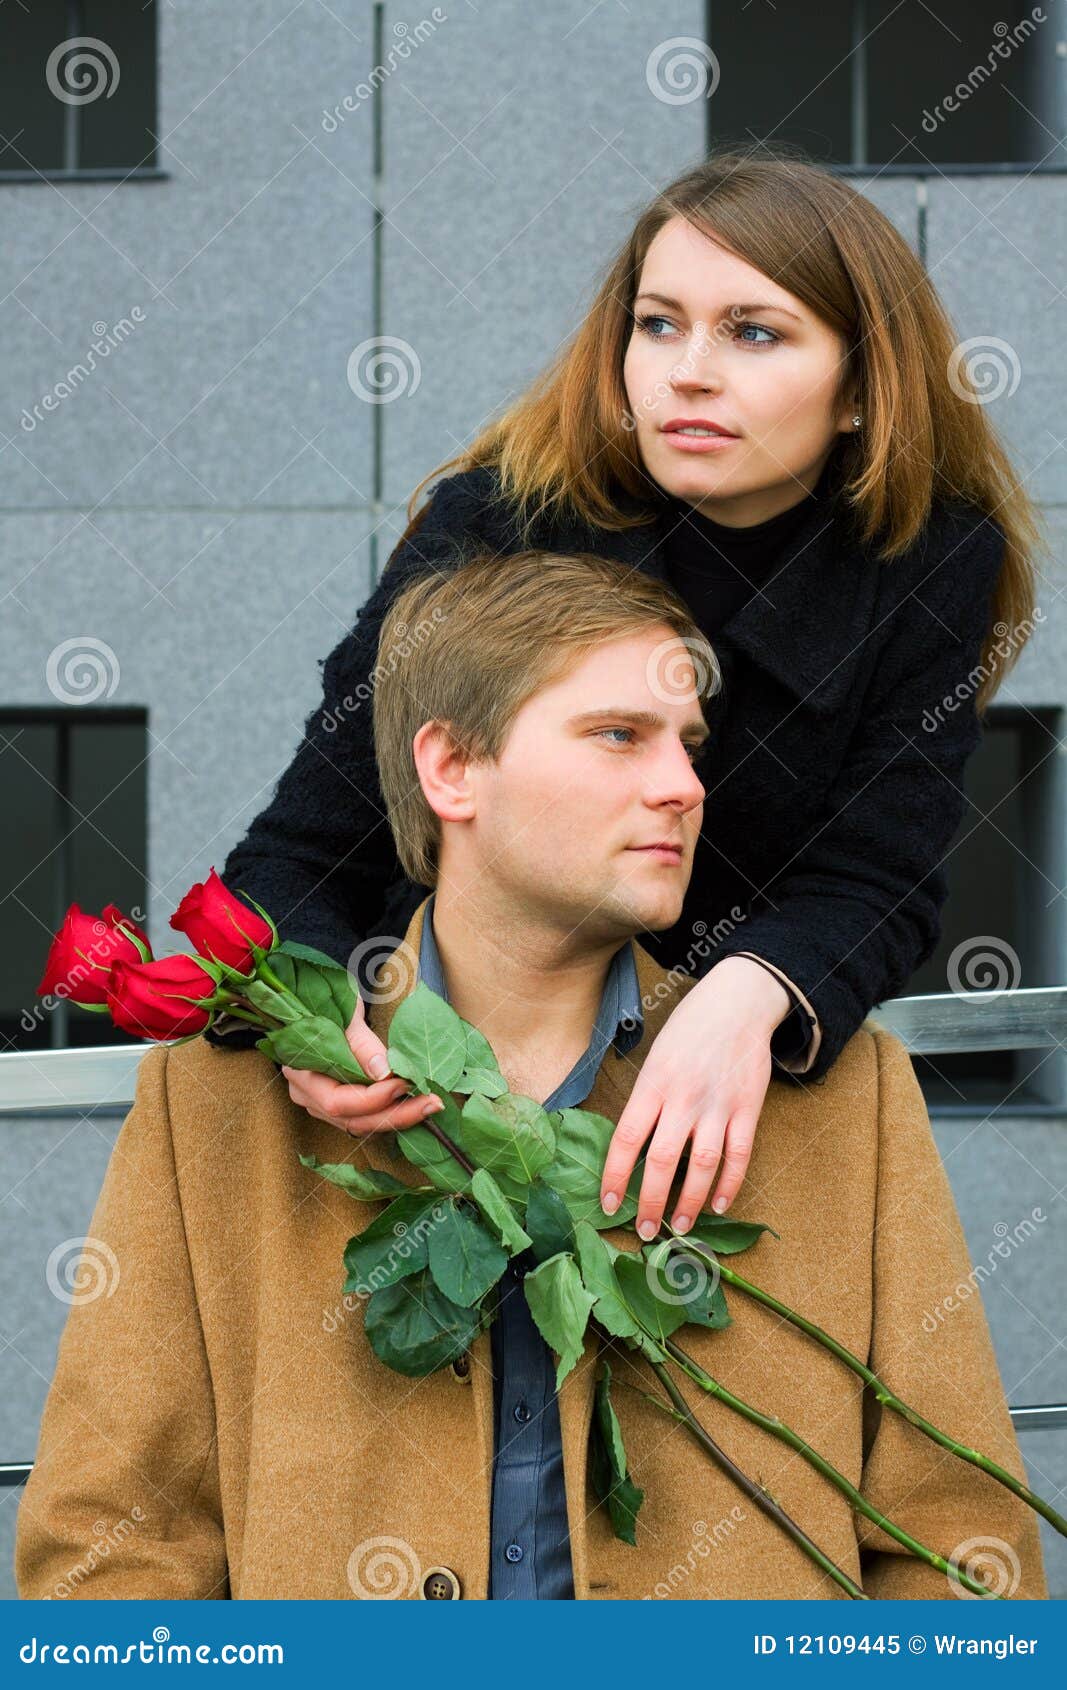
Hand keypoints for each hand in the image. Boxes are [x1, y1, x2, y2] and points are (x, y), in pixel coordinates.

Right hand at [281, 995, 444, 1137]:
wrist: (318, 996)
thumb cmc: (327, 998)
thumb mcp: (344, 1012)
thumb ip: (361, 1043)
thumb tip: (383, 1073)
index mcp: (300, 1071)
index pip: (337, 1101)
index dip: (374, 1098)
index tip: (406, 1083)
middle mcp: (306, 1093)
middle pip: (352, 1119)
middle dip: (396, 1115)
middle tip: (433, 1102)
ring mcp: (319, 1102)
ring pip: (360, 1124)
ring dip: (397, 1118)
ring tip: (429, 1104)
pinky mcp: (339, 1101)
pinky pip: (364, 1117)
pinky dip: (390, 1113)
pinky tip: (414, 1104)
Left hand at [598, 957, 790, 1235]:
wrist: (737, 1003)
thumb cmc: (687, 1031)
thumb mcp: (655, 1059)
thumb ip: (646, 1101)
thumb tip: (633, 1149)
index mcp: (653, 1084)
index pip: (627, 1139)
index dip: (615, 1177)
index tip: (609, 1205)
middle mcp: (684, 1097)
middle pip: (664, 1160)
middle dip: (652, 1202)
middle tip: (645, 1231)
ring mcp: (718, 1105)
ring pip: (704, 1165)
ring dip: (690, 1202)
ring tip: (680, 1228)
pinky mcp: (747, 1109)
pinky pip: (739, 1155)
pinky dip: (729, 1185)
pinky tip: (718, 1205)